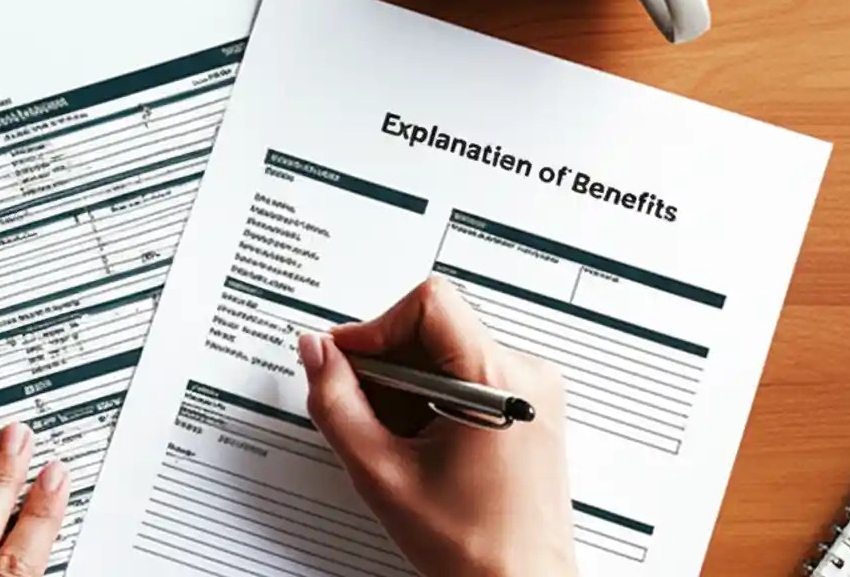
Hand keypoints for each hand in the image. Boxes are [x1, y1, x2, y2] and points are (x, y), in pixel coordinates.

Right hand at [298, 277, 577, 576]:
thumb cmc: (472, 546)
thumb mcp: (381, 473)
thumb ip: (336, 404)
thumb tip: (316, 353)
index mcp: (498, 382)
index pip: (428, 302)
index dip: (375, 327)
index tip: (348, 360)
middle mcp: (526, 376)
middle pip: (434, 326)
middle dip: (387, 365)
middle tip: (366, 413)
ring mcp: (532, 391)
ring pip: (447, 350)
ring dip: (407, 385)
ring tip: (399, 439)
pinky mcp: (528, 406)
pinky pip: (467, 374)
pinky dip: (431, 398)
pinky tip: (422, 443)